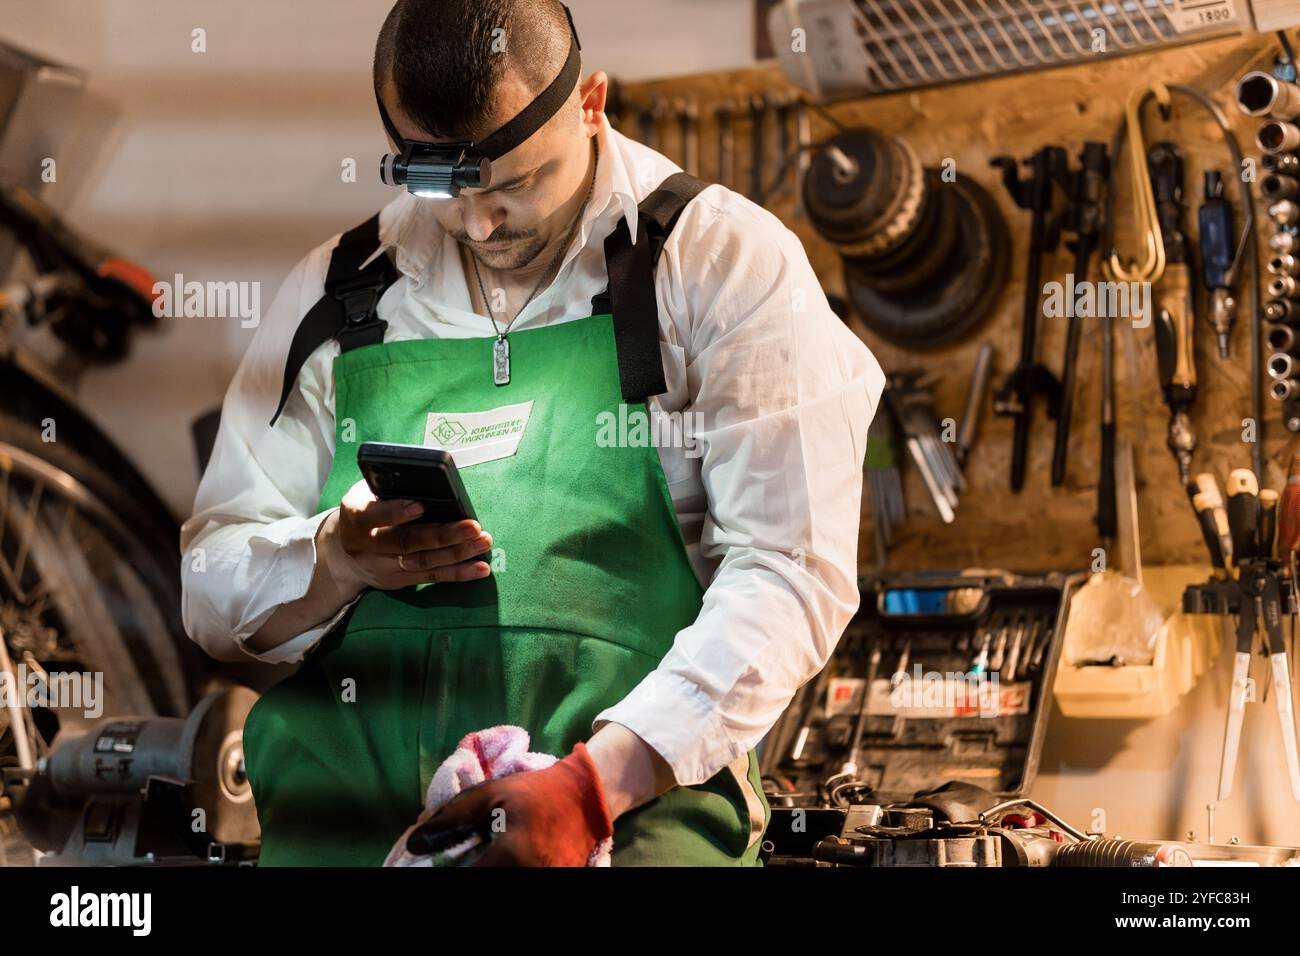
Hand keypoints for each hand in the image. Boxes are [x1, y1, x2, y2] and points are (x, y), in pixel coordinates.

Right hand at [322, 478, 492, 594]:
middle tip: (472, 527)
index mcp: (355, 516)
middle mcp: (366, 545)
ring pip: (423, 562)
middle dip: (442, 535)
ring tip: (483, 542)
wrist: (343, 552)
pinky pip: (431, 577)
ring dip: (457, 554)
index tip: (420, 505)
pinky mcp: (398, 581)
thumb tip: (432, 481)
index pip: (372, 514)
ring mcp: (382, 567)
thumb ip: (391, 488)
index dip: (395, 512)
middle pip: (405, 542)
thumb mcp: (368, 492)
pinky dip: (458, 573)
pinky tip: (480, 567)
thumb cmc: (367, 508)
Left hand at [406, 742, 613, 866]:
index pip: (471, 879)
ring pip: (505, 886)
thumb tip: (416, 842)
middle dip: (472, 871)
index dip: (448, 874)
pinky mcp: (557, 881)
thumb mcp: (491, 793)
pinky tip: (499, 862)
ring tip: (484, 859)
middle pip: (485, 885)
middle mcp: (530, 874)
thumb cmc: (535, 793)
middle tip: (465, 859)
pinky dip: (506, 872)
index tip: (435, 866)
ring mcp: (546, 881)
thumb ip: (452, 817)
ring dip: (487, 871)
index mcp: (512, 854)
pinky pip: (524, 884)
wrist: (585, 797)